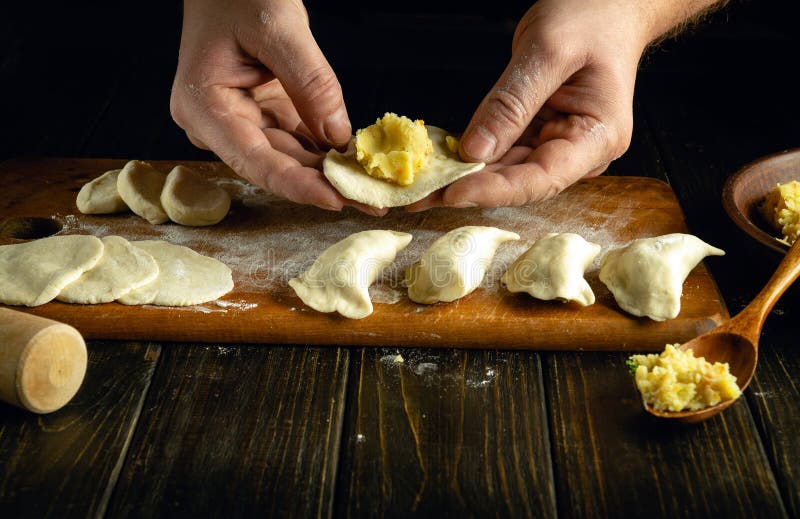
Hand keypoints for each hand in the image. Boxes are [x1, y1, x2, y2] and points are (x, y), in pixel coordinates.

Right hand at [170, 0, 384, 214]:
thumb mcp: (277, 26)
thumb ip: (310, 82)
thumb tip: (338, 135)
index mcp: (204, 106)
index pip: (254, 159)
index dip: (296, 185)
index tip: (336, 200)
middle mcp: (219, 123)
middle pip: (275, 166)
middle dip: (325, 186)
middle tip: (371, 201)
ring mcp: (242, 121)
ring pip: (291, 158)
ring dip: (332, 174)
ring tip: (373, 190)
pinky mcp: (265, 114)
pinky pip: (300, 139)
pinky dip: (329, 152)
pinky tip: (359, 165)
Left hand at [407, 0, 650, 209]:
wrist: (607, 3)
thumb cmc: (592, 16)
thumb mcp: (548, 51)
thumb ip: (511, 103)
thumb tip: (476, 151)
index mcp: (598, 136)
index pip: (542, 178)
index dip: (495, 190)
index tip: (452, 193)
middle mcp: (580, 151)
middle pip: (519, 181)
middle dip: (469, 188)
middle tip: (420, 196)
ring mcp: (558, 144)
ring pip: (505, 171)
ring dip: (463, 178)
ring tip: (420, 186)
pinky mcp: (538, 134)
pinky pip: (501, 151)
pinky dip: (471, 156)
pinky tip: (439, 163)